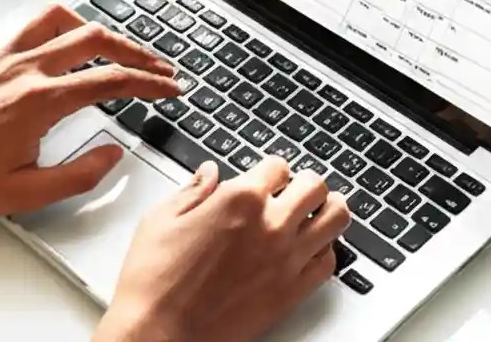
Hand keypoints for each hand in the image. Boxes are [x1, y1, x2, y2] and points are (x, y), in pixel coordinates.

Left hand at [0, 4, 178, 216]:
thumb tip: (112, 155)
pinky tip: (76, 39)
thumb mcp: (27, 193)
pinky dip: (68, 24)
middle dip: (139, 53)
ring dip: (105, 32)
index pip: (111, 81)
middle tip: (161, 70)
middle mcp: (26, 71)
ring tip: (126, 51)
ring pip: (70, 22)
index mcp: (39, 103)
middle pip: (98, 40)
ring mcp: (9, 58)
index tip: (171, 88)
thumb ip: (80, 175)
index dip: (150, 84)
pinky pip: (39, 23)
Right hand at [96, 157, 350, 341]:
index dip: (271, 170)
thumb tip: (209, 173)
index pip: (278, 166)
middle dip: (304, 184)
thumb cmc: (155, 281)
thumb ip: (193, 190)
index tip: (266, 178)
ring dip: (325, 210)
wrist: (160, 332)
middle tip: (294, 192)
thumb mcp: (161, 219)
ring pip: (335, 218)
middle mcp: (269, 225)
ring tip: (313, 214)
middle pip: (314, 186)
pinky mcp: (291, 291)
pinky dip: (323, 252)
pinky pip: (329, 263)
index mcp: (238, 200)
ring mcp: (285, 259)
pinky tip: (308, 251)